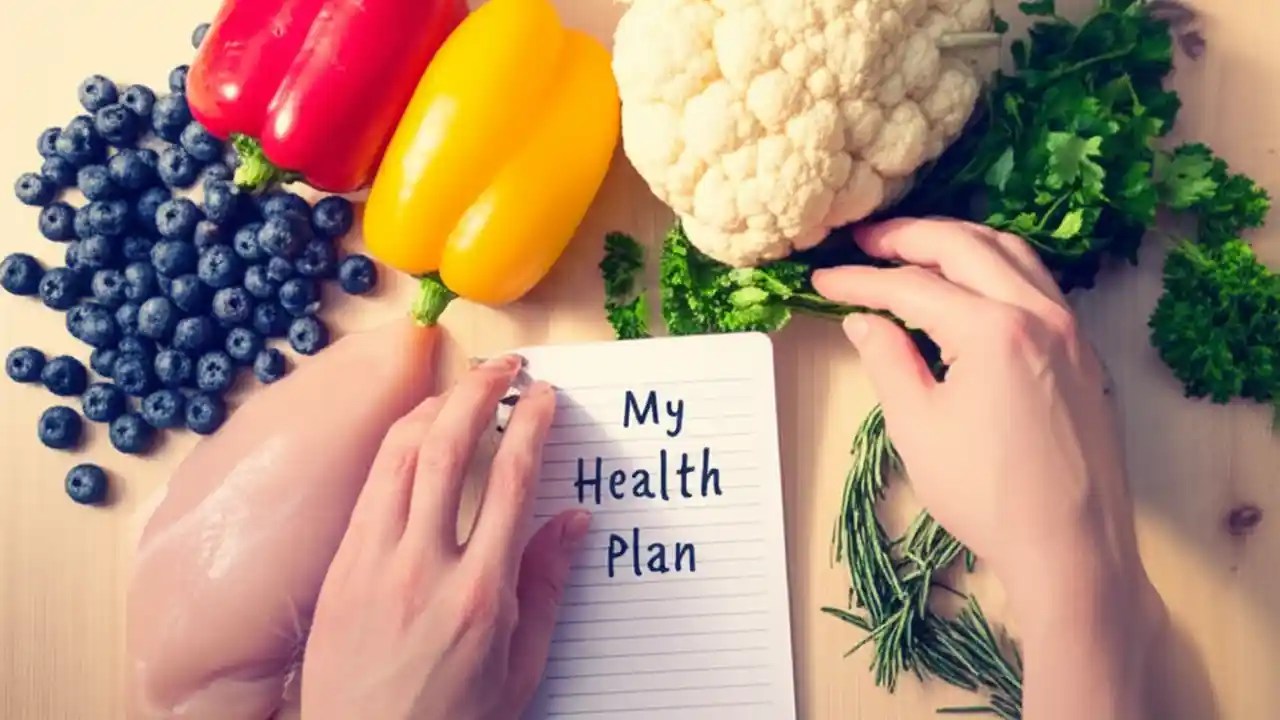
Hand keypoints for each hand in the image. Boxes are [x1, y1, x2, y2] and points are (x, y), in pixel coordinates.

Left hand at [300, 356, 591, 719]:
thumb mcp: (520, 668)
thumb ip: (547, 587)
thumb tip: (574, 522)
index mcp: (481, 595)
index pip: (512, 482)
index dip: (530, 425)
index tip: (542, 395)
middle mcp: (424, 568)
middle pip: (449, 450)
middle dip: (478, 393)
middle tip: (503, 365)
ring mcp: (373, 564)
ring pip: (400, 456)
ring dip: (432, 407)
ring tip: (459, 387)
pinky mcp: (339, 569)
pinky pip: (368, 487)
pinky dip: (395, 446)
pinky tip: (414, 432)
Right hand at [812, 218, 1136, 591]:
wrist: (1070, 546)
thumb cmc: (987, 495)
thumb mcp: (918, 427)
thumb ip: (887, 360)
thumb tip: (863, 320)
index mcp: (993, 330)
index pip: (912, 285)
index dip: (860, 279)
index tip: (824, 278)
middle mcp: (1039, 313)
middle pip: (964, 246)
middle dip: (907, 236)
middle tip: (864, 241)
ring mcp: (1069, 329)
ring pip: (1010, 253)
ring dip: (957, 242)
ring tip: (914, 249)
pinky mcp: (1082, 351)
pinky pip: (1037, 283)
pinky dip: (995, 267)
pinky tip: (971, 286)